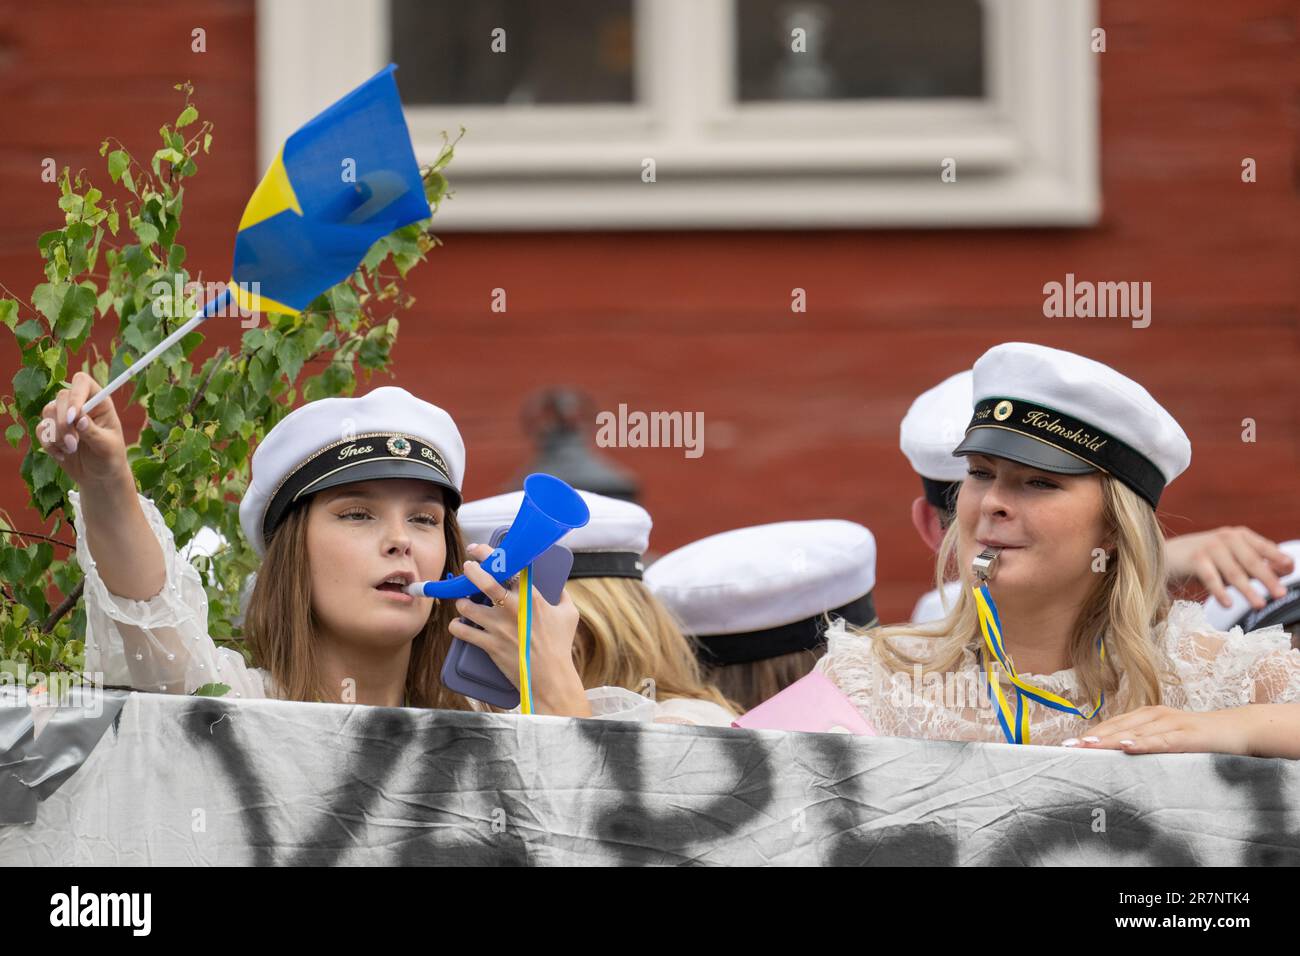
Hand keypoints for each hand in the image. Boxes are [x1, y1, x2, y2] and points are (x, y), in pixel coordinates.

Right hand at [34, 371, 129, 489]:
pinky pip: (40, 429)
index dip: (75, 395)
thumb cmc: (110, 458)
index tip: (74, 417)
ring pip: (48, 412)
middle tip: (74, 444)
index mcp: (99, 402)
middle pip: (61, 397)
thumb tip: (79, 419)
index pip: (82, 382)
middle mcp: (80, 404)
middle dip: (64, 423)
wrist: (99, 476)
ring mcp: (63, 416)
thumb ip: (92, 432)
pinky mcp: (51, 429)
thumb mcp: (106, 446)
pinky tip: (62, 456)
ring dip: (57, 435)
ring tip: (72, 450)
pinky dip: (49, 444)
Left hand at [447, 543, 589, 717]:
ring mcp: (498, 627)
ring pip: (467, 606)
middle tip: (467, 567)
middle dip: (471, 570)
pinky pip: (461, 631)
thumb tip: (558, 586)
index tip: (479, 550)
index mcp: (532, 597)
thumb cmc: (560, 646)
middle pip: (485, 581)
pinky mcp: (488, 644)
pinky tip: (459, 625)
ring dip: (462, 602)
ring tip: (465, 603)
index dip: (491, 554)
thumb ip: (562, 596)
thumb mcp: (569, 615)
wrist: (550, 678)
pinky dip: (456, 626)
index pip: (510, 567)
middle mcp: (512, 609)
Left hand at [1062, 704, 1253, 755]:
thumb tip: (1117, 756)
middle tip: (1068, 747)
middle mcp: (1155, 716)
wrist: (1236, 729)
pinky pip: (1162, 740)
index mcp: (1147, 716)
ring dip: (1110, 740)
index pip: (1112, 725)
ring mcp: (1171, 724)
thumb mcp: (1166, 739)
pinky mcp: (1187, 736)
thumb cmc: (1197, 738)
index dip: (1090, 734)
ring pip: (1135, 732)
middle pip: (1118, 727)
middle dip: (1092, 737)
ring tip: (1088, 746)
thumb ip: (1144, 744)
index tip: (1066, 744)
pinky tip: (1128, 747)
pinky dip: (1144, 743)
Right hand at [1164, 527, 1294, 609]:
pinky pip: (1211, 578)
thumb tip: (1287, 570)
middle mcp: (1226, 538)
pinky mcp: (1195, 559)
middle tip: (1280, 594)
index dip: (1278, 558)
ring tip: (1259, 605)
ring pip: (1234, 572)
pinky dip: (1220, 592)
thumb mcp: (1233, 559)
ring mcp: (1210, 547)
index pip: (1264, 547)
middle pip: (1252, 561)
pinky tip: (1228, 604)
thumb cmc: (1206, 560)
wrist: (1169, 555)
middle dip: (1268, 578)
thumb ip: (1256, 564)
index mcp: (1240, 536)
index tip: (1290, 569)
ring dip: (1248, 590)